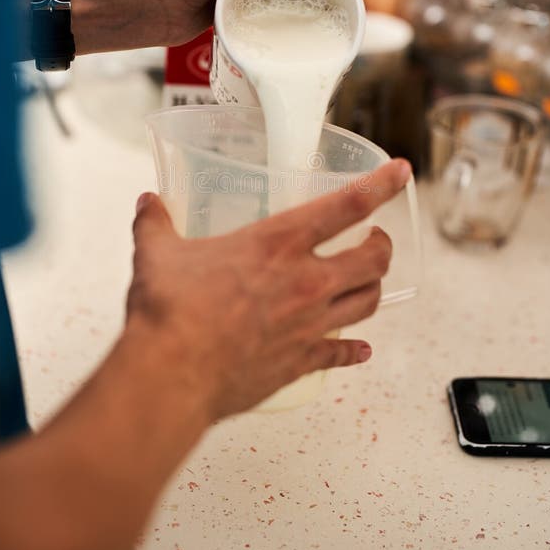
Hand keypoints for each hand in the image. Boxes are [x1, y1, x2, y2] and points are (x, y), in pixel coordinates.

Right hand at [125, 159, 409, 421]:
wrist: (171, 376)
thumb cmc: (170, 312)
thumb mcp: (158, 254)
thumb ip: (156, 223)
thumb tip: (148, 203)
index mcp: (278, 244)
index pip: (347, 205)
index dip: (381, 185)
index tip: (401, 173)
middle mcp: (306, 282)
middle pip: (374, 260)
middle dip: (384, 246)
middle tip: (376, 240)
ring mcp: (309, 325)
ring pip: (369, 304)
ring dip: (374, 288)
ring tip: (368, 282)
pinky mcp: (301, 362)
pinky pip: (341, 354)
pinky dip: (354, 351)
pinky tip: (361, 351)